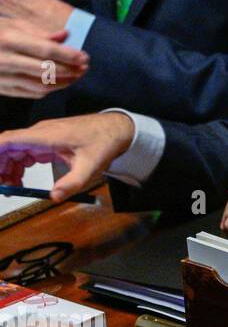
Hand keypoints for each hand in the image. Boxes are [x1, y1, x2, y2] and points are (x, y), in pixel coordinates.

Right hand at [0, 19, 87, 97]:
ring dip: (62, 83)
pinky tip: (59, 84)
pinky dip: (48, 90)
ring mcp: (1, 77)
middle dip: (70, 71)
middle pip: (45, 70)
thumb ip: (40, 32)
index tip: (85, 57)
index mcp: (8, 39)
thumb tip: (66, 35)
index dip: (68, 55)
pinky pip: (29, 93)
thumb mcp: (12, 24)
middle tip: (84, 68)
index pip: (45, 50)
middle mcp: (4, 59)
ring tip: (76, 76)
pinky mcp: (0, 88)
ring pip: (40, 86)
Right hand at [0, 112, 134, 199]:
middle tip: (3, 188)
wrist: (116, 128)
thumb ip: (72, 182)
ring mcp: (42, 136)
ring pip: (14, 151)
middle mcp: (40, 133)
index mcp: (46, 135)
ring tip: (10, 188)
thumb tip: (54, 197)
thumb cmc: (103, 142)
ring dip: (7, 169)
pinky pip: (24, 153)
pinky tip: (20, 181)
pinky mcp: (46, 141)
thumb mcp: (91, 166)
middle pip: (7, 147)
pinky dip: (18, 166)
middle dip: (0, 167)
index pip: (9, 139)